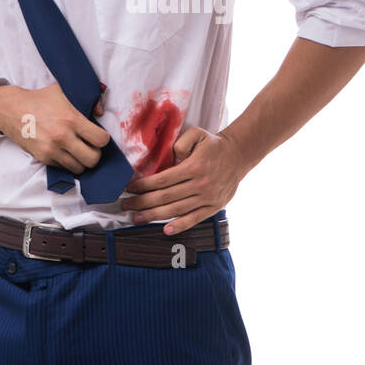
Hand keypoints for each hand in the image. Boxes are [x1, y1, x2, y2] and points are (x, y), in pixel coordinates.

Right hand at [0, 82, 108, 172]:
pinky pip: (63, 167)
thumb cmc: (41, 99)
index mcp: (71, 119)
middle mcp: (62, 137)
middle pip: (93, 159)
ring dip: (81, 160)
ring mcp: (52, 149)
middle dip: (95, 153)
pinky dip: (67, 162)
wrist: (12, 110)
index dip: (103, 139)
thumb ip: (86, 99)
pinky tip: (64, 151)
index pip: (100, 140)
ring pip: (79, 168)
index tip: (98, 135)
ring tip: (77, 150)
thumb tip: (100, 112)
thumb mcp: (64, 91)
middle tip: (90, 146)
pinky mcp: (43, 157)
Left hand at [120, 126, 250, 233]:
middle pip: (166, 197)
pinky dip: (180, 226)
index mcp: (194, 167)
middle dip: (143, 202)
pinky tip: (165, 230)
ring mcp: (207, 197)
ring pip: (176, 210)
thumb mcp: (197, 134)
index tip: (129, 189)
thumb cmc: (214, 145)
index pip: (163, 179)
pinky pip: (194, 218)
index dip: (144, 186)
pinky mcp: (213, 207)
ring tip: (137, 218)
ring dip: (154, 215)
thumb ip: (180, 143)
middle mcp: (200, 184)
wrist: (238, 155)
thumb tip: (170, 157)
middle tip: (126, 206)